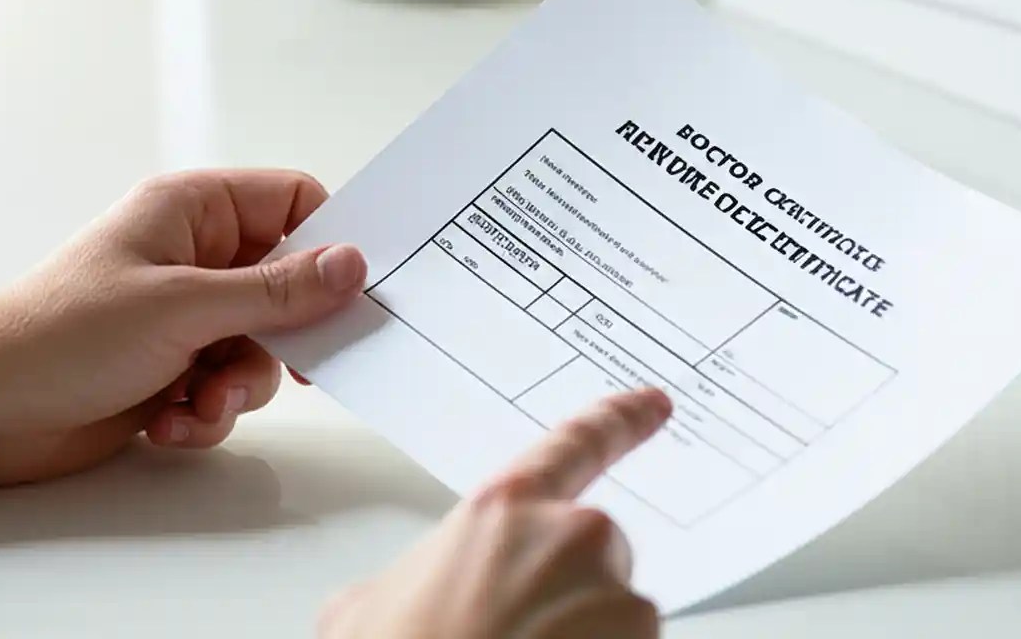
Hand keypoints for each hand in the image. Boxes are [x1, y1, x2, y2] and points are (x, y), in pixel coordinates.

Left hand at [0, 170, 365, 491]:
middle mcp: (196, 258)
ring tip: (200, 399)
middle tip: (296, 365)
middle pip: (288, 284)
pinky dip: (210, 411)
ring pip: (264, 346)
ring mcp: (188, 316)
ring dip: (241, 385)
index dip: (329, 241)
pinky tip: (170, 420)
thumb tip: (351, 265)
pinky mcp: (178, 368)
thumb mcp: (184, 305)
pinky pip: (231, 387)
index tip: (354, 288)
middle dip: (284, 335)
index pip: (292, 201)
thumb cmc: (61, 333)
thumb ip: (276, 290)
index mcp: (194, 212)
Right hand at [318, 389, 672, 638]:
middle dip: (561, 587)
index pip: (577, 444)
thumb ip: (416, 572)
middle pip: (591, 550)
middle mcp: (571, 539)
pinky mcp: (641, 638)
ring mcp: (614, 597)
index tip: (652, 404)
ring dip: (578, 634)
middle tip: (507, 629)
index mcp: (504, 511)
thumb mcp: (368, 606)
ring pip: (611, 612)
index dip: (619, 420)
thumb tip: (406, 597)